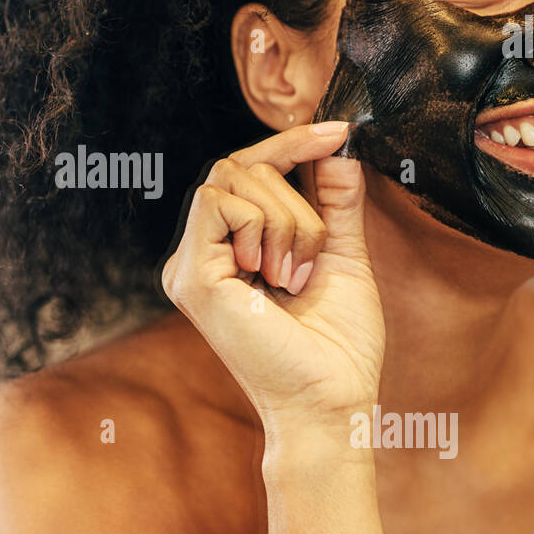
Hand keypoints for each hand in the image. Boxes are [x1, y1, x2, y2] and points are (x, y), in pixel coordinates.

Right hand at [161, 122, 384, 434]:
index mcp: (230, 252)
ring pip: (231, 178)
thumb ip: (335, 203)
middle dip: (294, 197)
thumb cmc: (338, 347)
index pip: (247, 173)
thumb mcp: (342, 256)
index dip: (291, 144)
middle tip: (314, 255)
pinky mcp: (191, 276)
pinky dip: (263, 226)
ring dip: (287, 219)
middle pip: (238, 166)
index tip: (340, 132)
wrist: (333, 402)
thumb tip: (339, 148)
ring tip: (297, 276)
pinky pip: (219, 202)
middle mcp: (202, 256)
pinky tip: (274, 275)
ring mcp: (191, 266)